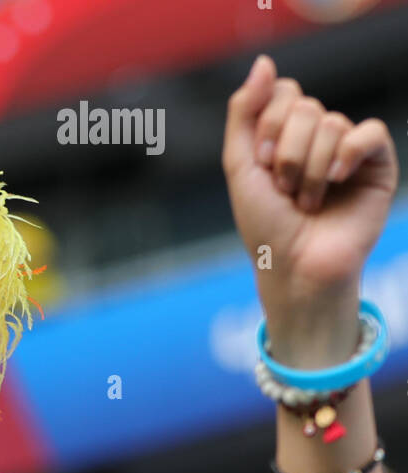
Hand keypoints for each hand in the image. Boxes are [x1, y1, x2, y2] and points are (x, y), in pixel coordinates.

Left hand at [222, 54, 397, 342]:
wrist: (295, 268)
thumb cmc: (265, 226)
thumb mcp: (240, 166)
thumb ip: (243, 112)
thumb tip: (264, 61)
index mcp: (285, 135)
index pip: (282, 92)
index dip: (269, 125)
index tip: (262, 164)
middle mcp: (316, 137)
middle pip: (305, 106)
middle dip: (287, 153)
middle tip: (285, 190)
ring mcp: (347, 149)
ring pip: (331, 123)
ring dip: (310, 170)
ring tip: (307, 203)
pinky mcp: (376, 164)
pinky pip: (369, 132)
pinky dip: (347, 154)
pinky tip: (337, 179)